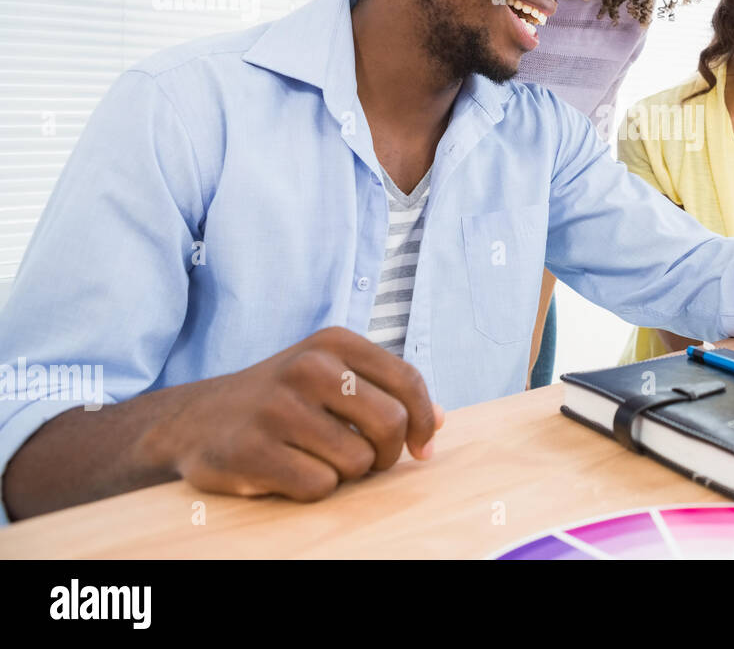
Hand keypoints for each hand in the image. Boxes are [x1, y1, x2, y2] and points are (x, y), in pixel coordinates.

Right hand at [158, 326, 443, 501]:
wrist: (194, 419)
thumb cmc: (282, 400)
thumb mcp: (333, 376)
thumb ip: (386, 391)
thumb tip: (441, 421)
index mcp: (334, 343)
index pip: (408, 382)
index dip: (425, 422)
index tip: (422, 448)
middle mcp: (307, 367)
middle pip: (391, 425)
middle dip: (386, 453)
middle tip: (366, 459)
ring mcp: (277, 408)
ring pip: (357, 461)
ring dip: (346, 473)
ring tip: (317, 458)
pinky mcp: (251, 451)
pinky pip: (320, 486)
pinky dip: (313, 488)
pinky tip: (289, 471)